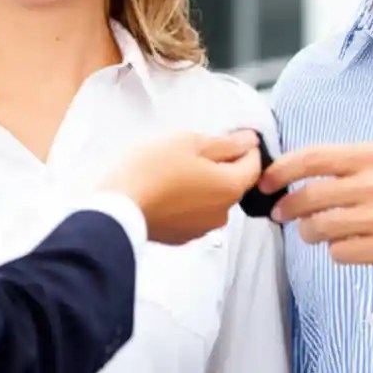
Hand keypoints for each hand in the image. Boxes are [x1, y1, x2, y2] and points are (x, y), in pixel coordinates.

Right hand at [103, 130, 261, 244]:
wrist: (118, 206)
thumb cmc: (152, 169)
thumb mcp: (189, 142)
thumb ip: (225, 143)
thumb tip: (250, 142)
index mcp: (230, 188)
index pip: (254, 165)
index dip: (246, 147)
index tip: (230, 136)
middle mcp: (222, 213)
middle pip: (233, 183)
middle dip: (221, 166)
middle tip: (193, 150)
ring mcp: (202, 228)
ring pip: (213, 199)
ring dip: (203, 184)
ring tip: (175, 170)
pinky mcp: (182, 236)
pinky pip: (195, 213)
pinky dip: (188, 201)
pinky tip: (167, 189)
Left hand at [259, 143, 372, 299]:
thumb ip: (345, 166)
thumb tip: (291, 172)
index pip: (313, 157)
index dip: (281, 170)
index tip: (265, 182)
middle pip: (311, 196)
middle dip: (288, 207)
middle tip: (282, 213)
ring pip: (321, 227)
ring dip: (310, 233)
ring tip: (316, 231)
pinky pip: (340, 252)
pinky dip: (337, 252)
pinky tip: (349, 246)